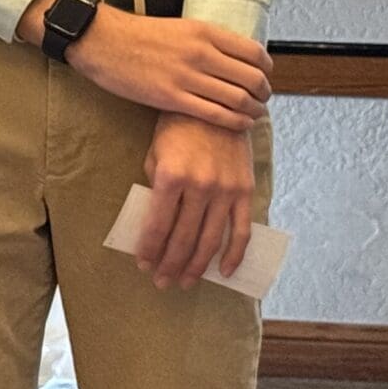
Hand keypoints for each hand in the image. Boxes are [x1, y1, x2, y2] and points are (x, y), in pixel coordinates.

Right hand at [59, 3, 270, 129]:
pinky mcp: (172, 98)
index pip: (255, 53)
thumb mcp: (180, 28)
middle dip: (263, 94)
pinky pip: (216, 115)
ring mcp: (187, 77)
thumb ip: (208, 41)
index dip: (266, 70)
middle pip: (252, 79)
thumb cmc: (138, 35)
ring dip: (253, 111)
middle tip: (260, 100)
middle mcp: (201, 53)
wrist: (101, 41)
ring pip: (238, 100)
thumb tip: (234, 58)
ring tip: (252, 115)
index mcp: (204, 32)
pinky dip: (235, 123)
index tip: (263, 77)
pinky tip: (239, 124)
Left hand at [133, 115, 256, 288]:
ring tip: (185, 282)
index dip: (149, 248)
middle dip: (170, 264)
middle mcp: (200, 186)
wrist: (215, 106)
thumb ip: (155, 187)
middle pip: (183, 237)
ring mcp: (225, 191)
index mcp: (171, 176)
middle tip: (161, 282)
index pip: (158, 224)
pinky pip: (241, 229)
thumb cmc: (176, 129)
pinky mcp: (244, 191)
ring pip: (210, 239)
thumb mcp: (155, 154)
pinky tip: (224, 271)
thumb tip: (154, 223)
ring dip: (197, 266)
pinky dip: (234, 253)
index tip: (142, 264)